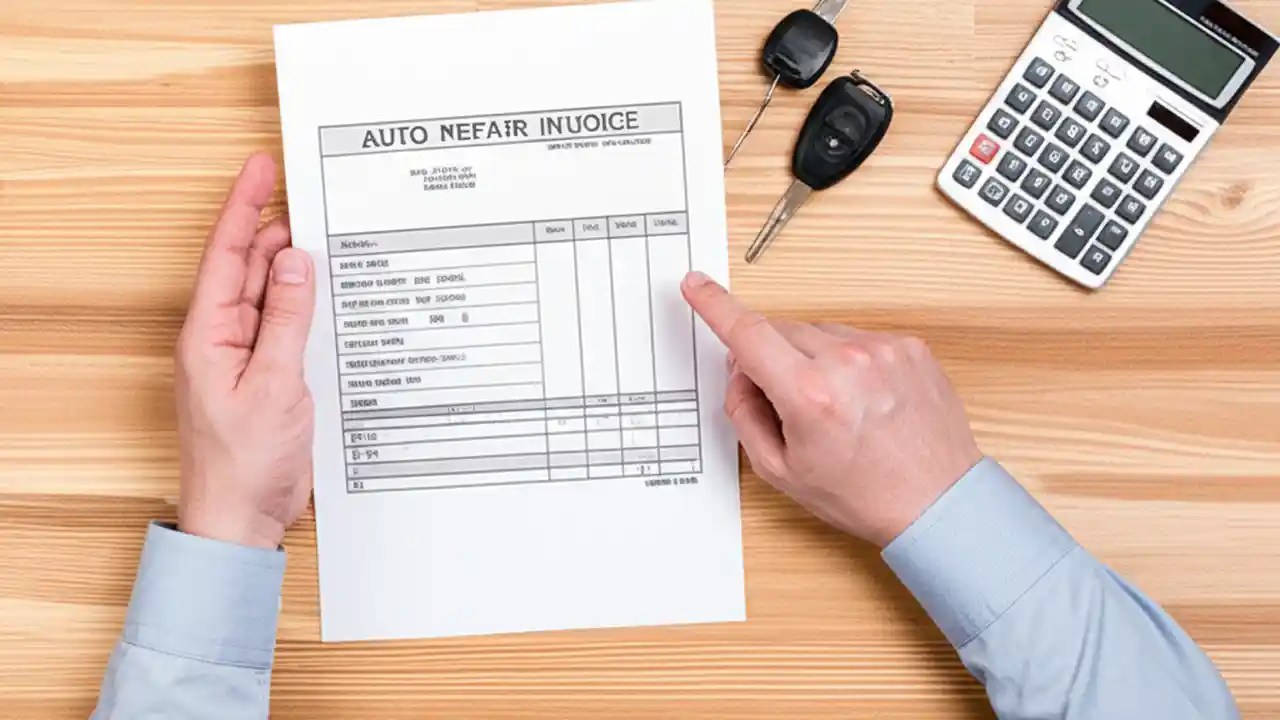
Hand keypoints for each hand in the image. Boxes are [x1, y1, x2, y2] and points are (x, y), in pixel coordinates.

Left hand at [174, 153, 315, 548]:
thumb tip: (292, 262)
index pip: (225, 254)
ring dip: (292, 269)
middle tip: (309, 196)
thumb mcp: (274, 385)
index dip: (244, 207)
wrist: (241, 521)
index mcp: (208, 335)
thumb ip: (286, 319)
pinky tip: (324, 295)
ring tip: (324, 236)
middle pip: (246, 268)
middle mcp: (220, 339)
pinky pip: (283, 326)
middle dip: (273, 229)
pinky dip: (302, 306)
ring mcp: (242, 357)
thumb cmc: (245, 464)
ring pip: (268, 295)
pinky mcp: (264, 376)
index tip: (261, 168)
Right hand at [681, 272, 981, 546]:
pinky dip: (849, 361)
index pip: (748, 334)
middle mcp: (848, 363)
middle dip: (771, 359)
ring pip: (818, 333)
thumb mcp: (781, 470)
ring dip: (812, 358)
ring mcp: (883, 350)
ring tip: (836, 407)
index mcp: (810, 396)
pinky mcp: (908, 346)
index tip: (696, 285)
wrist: (936, 501)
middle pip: (781, 332)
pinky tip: (863, 399)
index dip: (715, 306)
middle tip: (787, 405)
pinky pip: (857, 338)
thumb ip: (744, 414)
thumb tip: (739, 372)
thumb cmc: (863, 493)